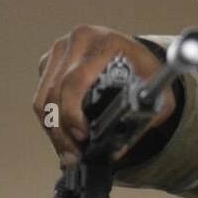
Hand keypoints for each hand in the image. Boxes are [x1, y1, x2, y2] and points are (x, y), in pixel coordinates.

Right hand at [32, 25, 173, 164]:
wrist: (137, 53)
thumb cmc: (146, 72)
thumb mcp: (156, 95)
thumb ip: (141, 121)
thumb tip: (115, 151)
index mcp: (104, 43)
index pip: (76, 81)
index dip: (73, 113)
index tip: (82, 137)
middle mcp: (78, 41)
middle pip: (54, 91)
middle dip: (61, 130)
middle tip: (73, 156)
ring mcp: (61, 49)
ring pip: (42, 96)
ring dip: (52, 129)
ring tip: (67, 153)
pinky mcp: (50, 60)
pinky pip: (41, 94)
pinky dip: (50, 119)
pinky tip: (64, 137)